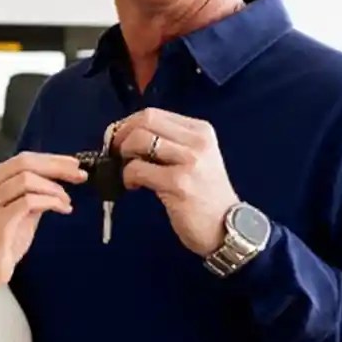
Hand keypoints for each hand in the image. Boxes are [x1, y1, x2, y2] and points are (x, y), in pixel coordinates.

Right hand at [0, 152, 86, 318]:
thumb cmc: (3, 242)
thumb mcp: (22, 211)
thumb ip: (35, 192)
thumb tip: (62, 176)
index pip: (23, 159)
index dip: (52, 160)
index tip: (74, 165)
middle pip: (24, 163)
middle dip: (56, 167)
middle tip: (79, 176)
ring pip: (26, 180)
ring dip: (54, 188)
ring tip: (67, 201)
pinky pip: (27, 202)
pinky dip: (50, 201)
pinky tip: (61, 208)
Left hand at [111, 108, 239, 256]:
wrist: (226, 228)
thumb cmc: (205, 195)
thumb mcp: (196, 159)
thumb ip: (170, 143)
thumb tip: (128, 136)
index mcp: (200, 130)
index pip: (153, 113)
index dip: (128, 124)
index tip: (118, 139)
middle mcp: (197, 141)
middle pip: (145, 121)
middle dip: (122, 135)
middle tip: (115, 153)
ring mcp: (189, 161)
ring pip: (139, 141)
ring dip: (124, 155)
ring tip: (127, 171)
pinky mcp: (178, 183)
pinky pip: (138, 169)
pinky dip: (127, 176)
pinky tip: (133, 186)